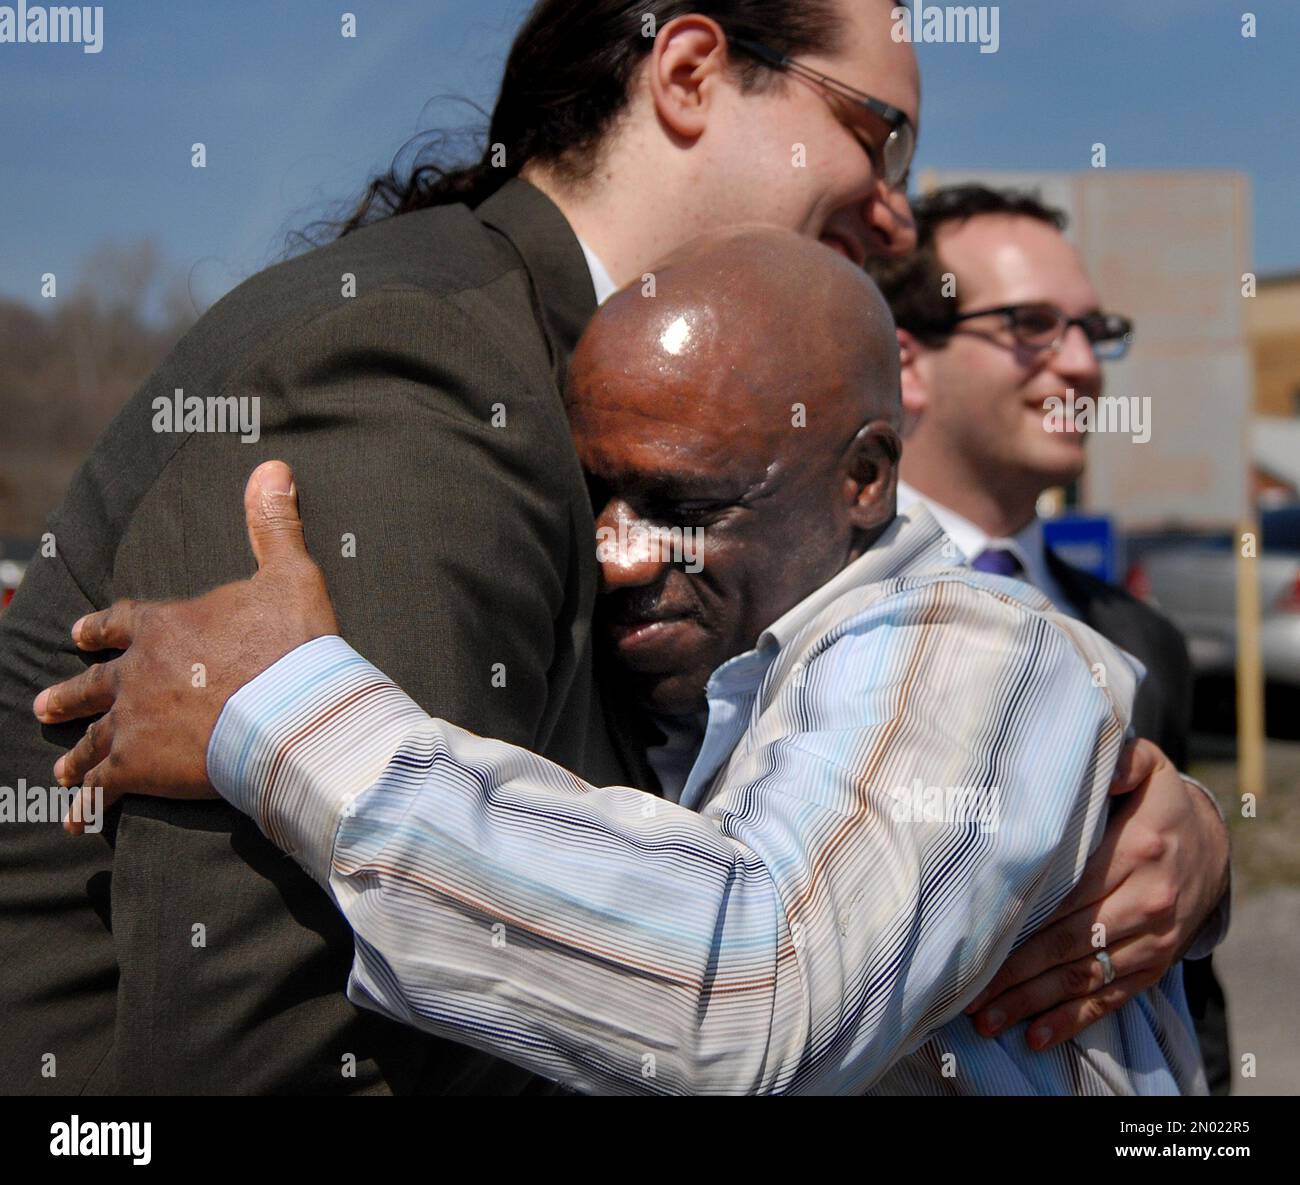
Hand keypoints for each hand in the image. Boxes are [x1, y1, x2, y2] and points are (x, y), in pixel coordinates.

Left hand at [34, 461, 338, 832]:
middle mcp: (136, 672)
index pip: (121, 621)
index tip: (78, 633)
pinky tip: (74, 817)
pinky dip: (87, 803)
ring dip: (76, 750)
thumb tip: (273, 466)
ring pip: (92, 737)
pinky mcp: (138, 768)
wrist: (290, 712)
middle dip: (71, 694)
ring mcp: (132, 722)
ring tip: (59, 766)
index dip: (101, 628)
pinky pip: (102, 789)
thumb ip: (272, 524)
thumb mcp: (289, 573)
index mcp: (164, 624)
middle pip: (94, 683)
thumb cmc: (291, 644)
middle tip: (45, 705)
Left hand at [965, 737, 1228, 1049]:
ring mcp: (1151, 940)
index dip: (1024, 920)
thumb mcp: (1147, 767)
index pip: (1070, 893)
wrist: (1213, 843)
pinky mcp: (1153, 965)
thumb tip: (1102, 757)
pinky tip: (1036, 1036)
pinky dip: (1073, 1021)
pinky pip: (1111, 998)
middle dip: (1017, 972)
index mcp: (1136, 852)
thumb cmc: (1160, 802)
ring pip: (1084, 978)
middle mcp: (1145, 902)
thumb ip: (1119, 759)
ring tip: (988, 1021)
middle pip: (1069, 943)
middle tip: (969, 994)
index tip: (978, 937)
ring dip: (1034, 1004)